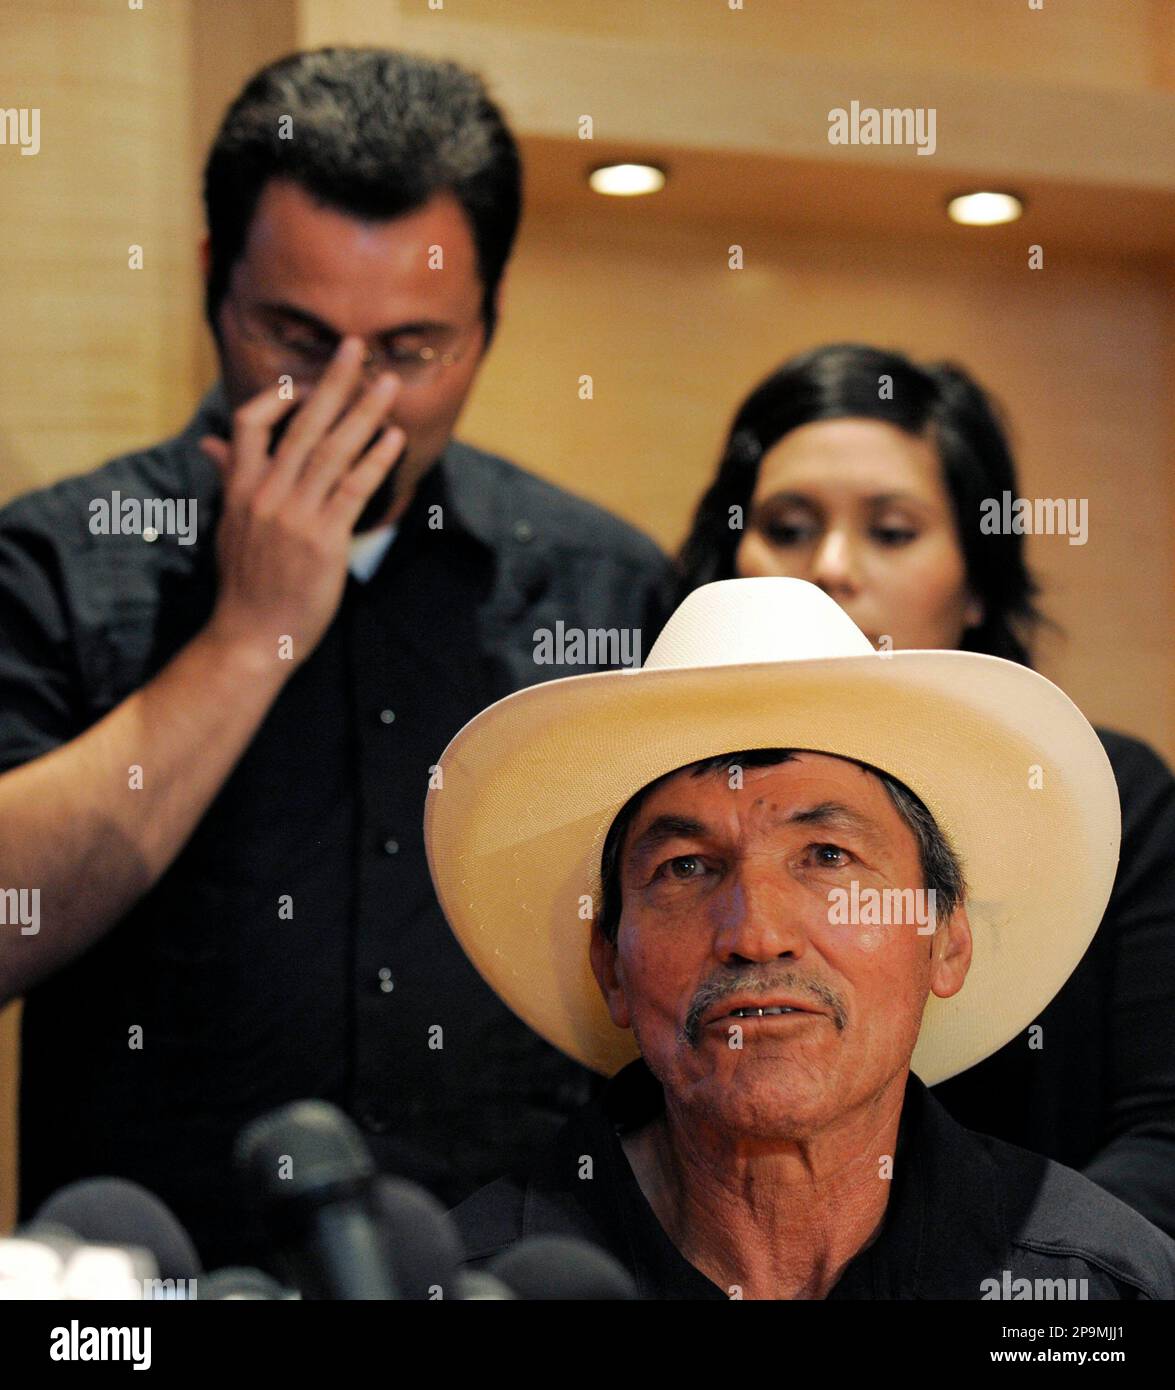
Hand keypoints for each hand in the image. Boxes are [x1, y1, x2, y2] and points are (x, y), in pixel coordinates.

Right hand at [198, 337, 405, 669]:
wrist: (251, 636)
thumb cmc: (246, 582)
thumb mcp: (229, 525)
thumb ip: (228, 477)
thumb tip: (211, 442)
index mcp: (240, 488)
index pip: (251, 423)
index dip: (278, 396)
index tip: (303, 381)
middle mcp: (266, 495)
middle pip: (302, 425)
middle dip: (332, 383)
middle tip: (357, 347)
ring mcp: (295, 517)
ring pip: (332, 451)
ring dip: (364, 413)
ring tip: (388, 384)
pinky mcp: (324, 540)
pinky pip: (353, 490)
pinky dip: (375, 460)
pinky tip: (394, 439)